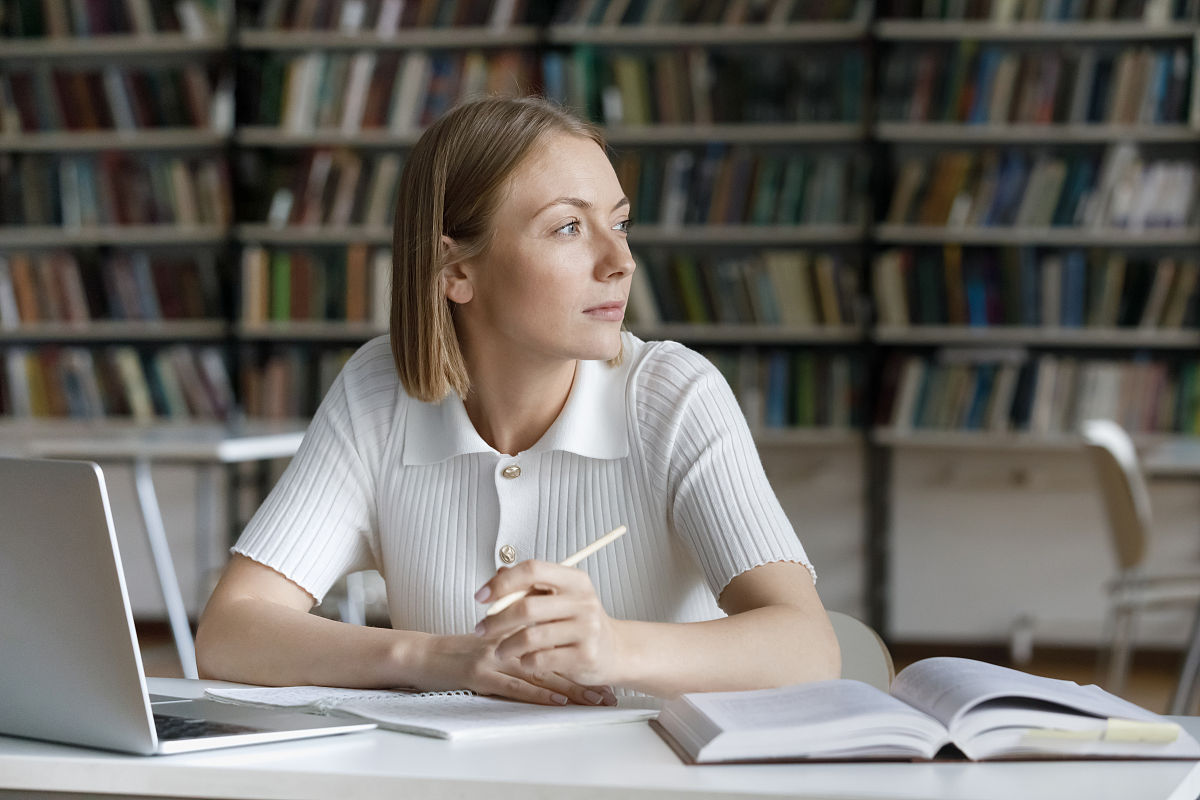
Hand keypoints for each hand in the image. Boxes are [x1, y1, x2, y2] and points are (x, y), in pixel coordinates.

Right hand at [423, 631, 616, 706]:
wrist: (421, 655)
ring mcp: (494, 657)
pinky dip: (538, 692)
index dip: (581, 653)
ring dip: (570, 687)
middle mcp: (508, 640)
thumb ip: (518, 636)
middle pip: (555, 656)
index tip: (604, 670)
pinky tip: (557, 699)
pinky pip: (514, 684)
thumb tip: (546, 645)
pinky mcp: (480, 674)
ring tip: (594, 700)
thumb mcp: (490, 637)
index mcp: (513, 629)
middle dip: (584, 676)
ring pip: (541, 670)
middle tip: (608, 692)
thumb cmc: (455, 650)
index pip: (554, 637)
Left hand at [474, 560, 622, 688]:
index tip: (481, 597)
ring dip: (506, 645)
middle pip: (527, 606)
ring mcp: (586, 629)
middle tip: (480, 629)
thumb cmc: (579, 622)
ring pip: (531, 636)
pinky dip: (525, 661)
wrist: (616, 651)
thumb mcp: (560, 598)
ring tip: (499, 651)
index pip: (532, 570)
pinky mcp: (584, 656)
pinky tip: (524, 661)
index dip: (502, 582)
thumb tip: (498, 576)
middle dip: (496, 620)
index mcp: (575, 580)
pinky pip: (541, 659)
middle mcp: (583, 601)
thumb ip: (530, 587)